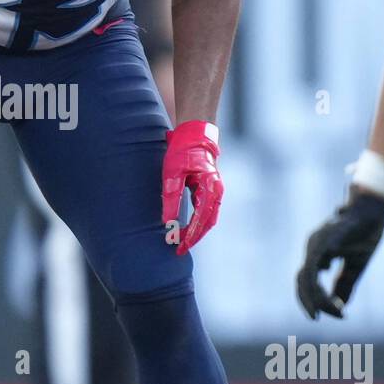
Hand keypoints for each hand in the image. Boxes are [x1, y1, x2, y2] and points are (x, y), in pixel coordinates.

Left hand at [161, 120, 221, 254]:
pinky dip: (198, 222)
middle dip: (194, 237)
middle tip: (179, 250)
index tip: (179, 247)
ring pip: (208, 218)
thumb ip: (171, 198)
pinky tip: (187, 229)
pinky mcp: (210, 189)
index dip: (191, 235)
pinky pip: (206, 211)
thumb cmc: (182, 151)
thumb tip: (168, 223)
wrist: (193, 134)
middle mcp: (216, 190)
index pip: (201, 219)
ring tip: (181, 242)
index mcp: (210, 187)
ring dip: (197, 231)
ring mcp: (215, 190)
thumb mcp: (172, 174)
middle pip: (208, 222)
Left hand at [296, 190, 383, 319]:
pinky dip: (322, 287)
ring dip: (317, 298)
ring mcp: (315, 242)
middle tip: (317, 318)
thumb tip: (339, 307)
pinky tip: (334, 299)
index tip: (334, 315)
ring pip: (306, 277)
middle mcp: (312, 247)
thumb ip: (344, 285)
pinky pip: (314, 269)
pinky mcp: (324, 241)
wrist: (374, 211)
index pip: (306, 282)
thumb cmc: (364, 236)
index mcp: (317, 254)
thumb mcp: (355, 267)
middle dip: (309, 302)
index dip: (314, 300)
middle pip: (301, 281)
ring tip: (333, 312)